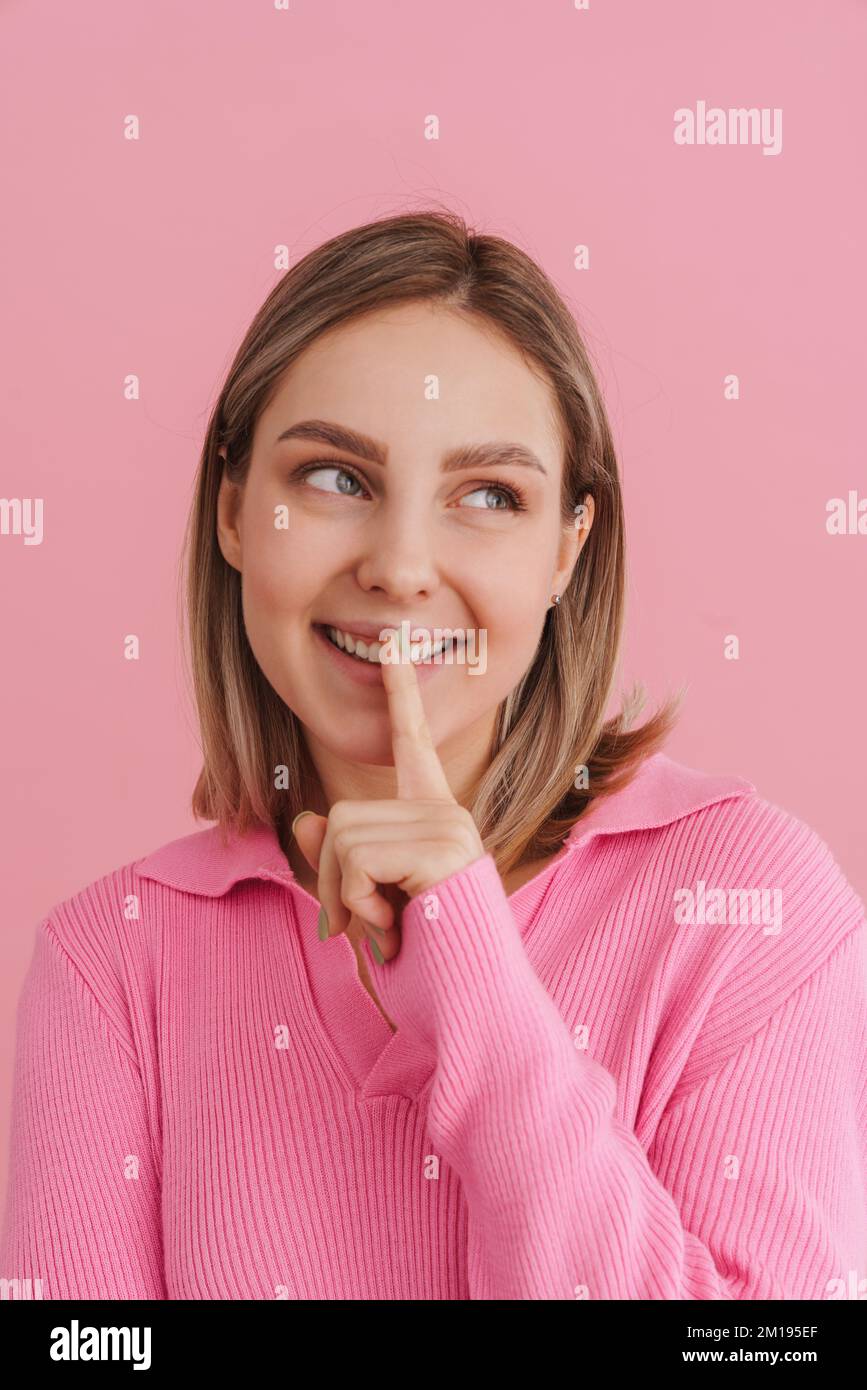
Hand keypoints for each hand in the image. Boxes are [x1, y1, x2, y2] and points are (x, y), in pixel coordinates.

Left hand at [291, 638, 486, 960]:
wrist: (473, 1009)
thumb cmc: (428, 966)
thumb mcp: (369, 906)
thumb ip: (339, 861)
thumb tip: (309, 819)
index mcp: (434, 820)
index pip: (412, 746)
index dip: (402, 695)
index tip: (395, 646)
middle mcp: (446, 813)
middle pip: (340, 817)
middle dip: (331, 882)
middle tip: (365, 926)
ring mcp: (449, 826)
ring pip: (342, 837)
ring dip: (344, 899)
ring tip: (387, 930)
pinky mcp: (443, 846)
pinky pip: (355, 859)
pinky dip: (356, 904)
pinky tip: (396, 929)